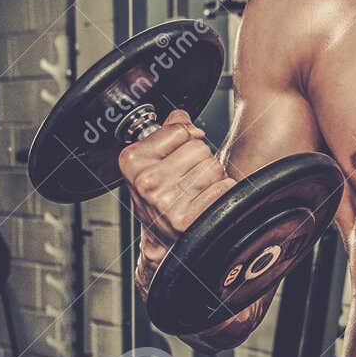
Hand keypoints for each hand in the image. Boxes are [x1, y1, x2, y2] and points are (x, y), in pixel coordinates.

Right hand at [118, 109, 236, 264]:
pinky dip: (221, 192)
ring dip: (211, 177)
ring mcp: (165, 201)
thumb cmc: (159, 198)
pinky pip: (222, 187)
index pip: (180, 129)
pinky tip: (205, 201)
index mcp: (133, 161)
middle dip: (199, 160)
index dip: (185, 139)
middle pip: (199, 147)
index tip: (177, 154)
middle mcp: (147, 181)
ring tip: (196, 190)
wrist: (163, 241)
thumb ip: (167, 131)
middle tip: (187, 178)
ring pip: (213, 166)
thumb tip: (181, 115)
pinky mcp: (187, 218)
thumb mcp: (152, 161)